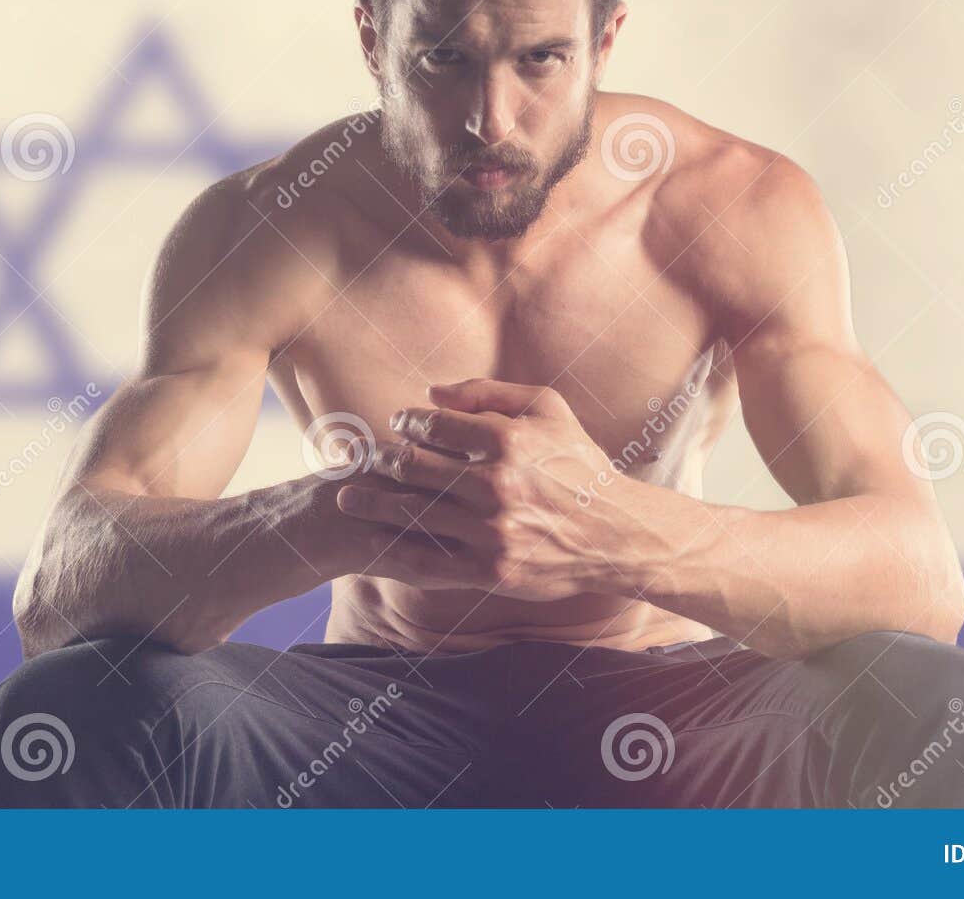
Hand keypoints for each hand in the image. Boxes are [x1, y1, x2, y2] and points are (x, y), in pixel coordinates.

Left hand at [335, 378, 657, 599]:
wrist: (616, 534)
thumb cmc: (580, 464)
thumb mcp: (548, 408)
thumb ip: (488, 392)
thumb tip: (429, 392)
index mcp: (508, 441)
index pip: (433, 425)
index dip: (406, 423)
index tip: (397, 425)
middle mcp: (496, 485)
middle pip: (413, 469)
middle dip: (378, 461)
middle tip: (358, 458)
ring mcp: (491, 532)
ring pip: (412, 514)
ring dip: (372, 505)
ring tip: (347, 498)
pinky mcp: (490, 571)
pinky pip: (427, 561)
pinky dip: (394, 550)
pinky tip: (374, 541)